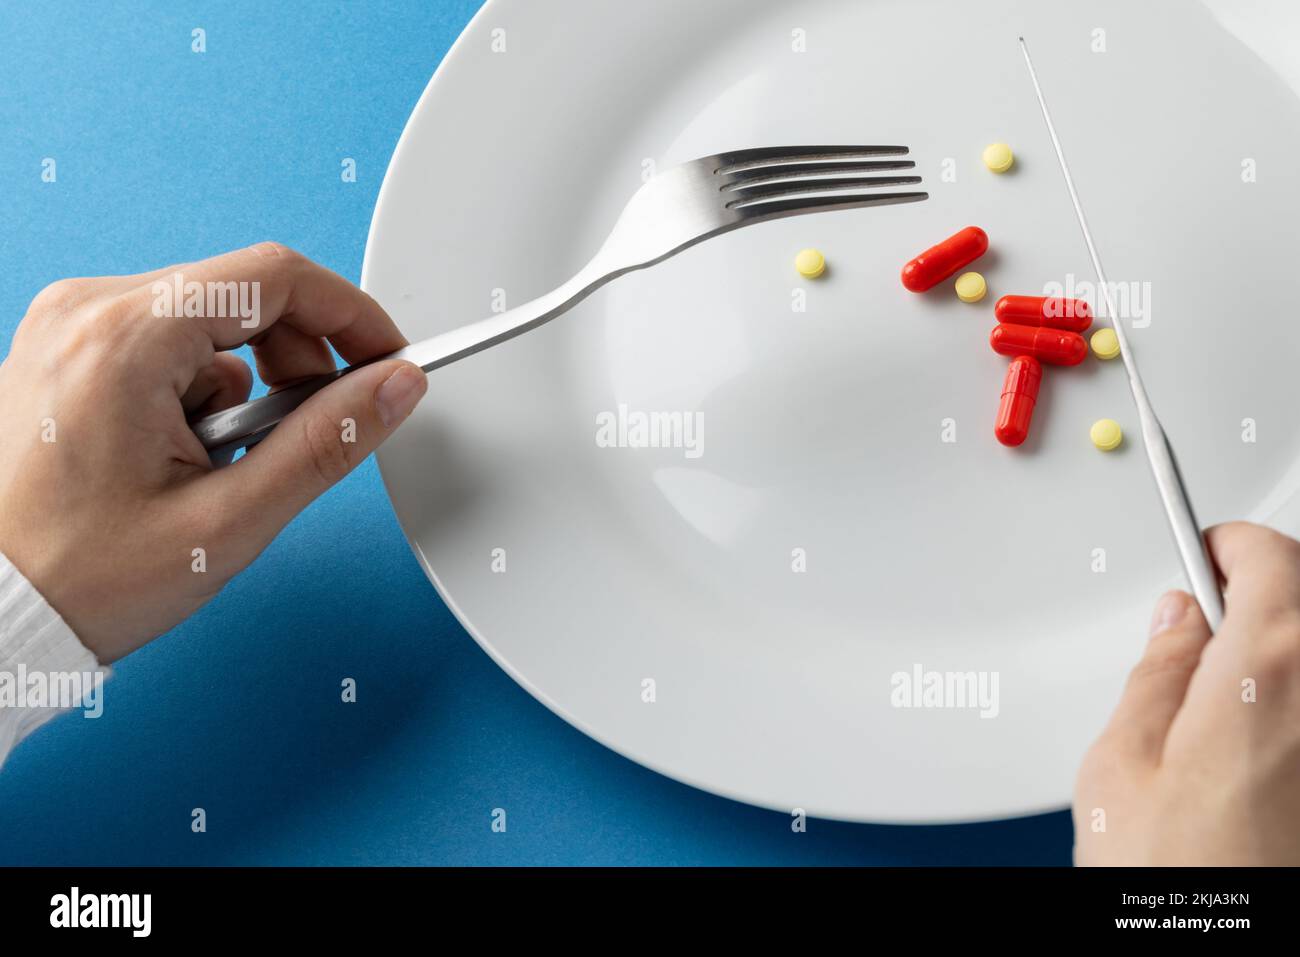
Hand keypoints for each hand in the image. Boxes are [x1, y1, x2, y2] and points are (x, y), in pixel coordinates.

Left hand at [0, 243, 426, 662]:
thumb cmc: (76, 577)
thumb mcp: (227, 521)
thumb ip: (325, 443)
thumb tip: (393, 387)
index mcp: (124, 337)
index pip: (276, 276)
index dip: (353, 315)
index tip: (389, 358)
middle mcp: (88, 311)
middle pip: (245, 292)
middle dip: (299, 358)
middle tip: (308, 429)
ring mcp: (71, 326)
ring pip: (211, 321)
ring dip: (250, 382)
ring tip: (225, 462)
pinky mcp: (67, 349)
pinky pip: (168, 341)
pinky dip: (202, 389)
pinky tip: (188, 452)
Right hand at [1074, 521, 1299, 864]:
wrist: (1231, 947)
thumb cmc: (1178, 883)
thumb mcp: (1121, 763)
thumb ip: (1153, 671)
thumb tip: (1174, 621)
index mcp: (1270, 665)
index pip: (1269, 553)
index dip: (1228, 544)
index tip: (1206, 552)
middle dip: (1256, 599)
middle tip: (1203, 633)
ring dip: (1276, 657)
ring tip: (1223, 707)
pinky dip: (1289, 706)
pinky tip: (1254, 756)